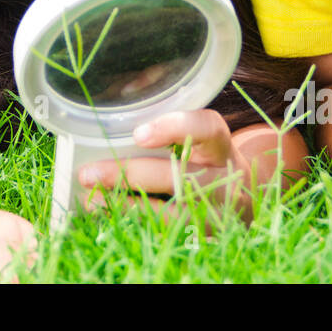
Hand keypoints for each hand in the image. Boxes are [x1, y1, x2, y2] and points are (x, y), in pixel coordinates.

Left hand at [76, 109, 281, 221]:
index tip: (137, 134)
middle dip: (131, 175)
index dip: (175, 128)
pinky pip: (167, 236)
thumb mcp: (199, 139)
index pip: (207, 128)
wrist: (243, 205)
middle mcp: (226, 182)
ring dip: (126, 207)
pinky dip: (134, 226)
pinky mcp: (207, 241)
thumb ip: (167, 116)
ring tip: (91, 200)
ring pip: (172, 215)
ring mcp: (218, 217)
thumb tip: (125, 90)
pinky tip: (109, 217)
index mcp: (221, 147)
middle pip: (181, 179)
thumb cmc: (207, 162)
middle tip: (88, 173)